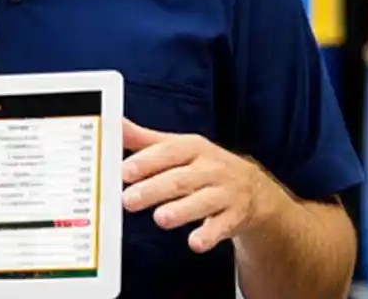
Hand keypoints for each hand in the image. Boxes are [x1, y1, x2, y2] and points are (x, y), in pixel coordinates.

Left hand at [121, 119, 284, 253]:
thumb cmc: (205, 167)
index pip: (169, 152)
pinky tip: (195, 242)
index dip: (147, 161)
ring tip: (160, 218)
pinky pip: (222, 226)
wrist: (253, 190)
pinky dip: (209, 235)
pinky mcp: (234, 217)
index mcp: (194, 148)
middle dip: (154, 189)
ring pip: (202, 201)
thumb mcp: (179, 148)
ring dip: (181, 210)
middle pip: (181, 179)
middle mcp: (211, 168)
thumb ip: (145, 140)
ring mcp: (224, 193)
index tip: (124, 171)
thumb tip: (114, 125)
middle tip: (128, 200)